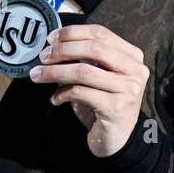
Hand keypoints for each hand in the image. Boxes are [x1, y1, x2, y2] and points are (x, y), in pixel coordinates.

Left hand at [29, 22, 148, 157]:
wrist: (115, 139)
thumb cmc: (102, 105)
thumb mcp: (97, 77)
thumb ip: (84, 59)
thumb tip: (53, 45)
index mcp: (132, 56)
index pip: (101, 33)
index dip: (73, 33)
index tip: (51, 38)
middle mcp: (135, 70)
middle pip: (93, 49)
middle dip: (63, 50)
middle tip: (42, 56)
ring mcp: (128, 89)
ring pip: (84, 71)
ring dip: (55, 72)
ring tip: (38, 75)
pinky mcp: (116, 107)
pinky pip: (81, 93)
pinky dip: (63, 94)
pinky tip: (55, 99)